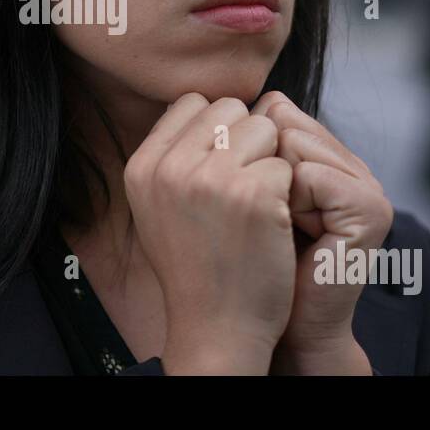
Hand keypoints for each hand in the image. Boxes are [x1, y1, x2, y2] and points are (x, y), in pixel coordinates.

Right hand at [124, 92, 297, 373]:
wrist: (216, 327)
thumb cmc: (196, 266)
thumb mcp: (159, 207)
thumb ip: (172, 157)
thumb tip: (199, 104)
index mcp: (142, 167)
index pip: (192, 102)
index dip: (218, 128)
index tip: (225, 166)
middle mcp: (169, 167)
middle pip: (229, 108)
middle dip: (247, 141)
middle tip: (245, 189)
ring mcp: (210, 178)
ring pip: (262, 129)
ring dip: (269, 162)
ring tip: (256, 206)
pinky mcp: (252, 194)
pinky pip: (285, 164)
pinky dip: (288, 193)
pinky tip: (271, 224)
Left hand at [251, 92, 392, 374]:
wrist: (280, 324)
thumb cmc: (252, 261)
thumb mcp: (242, 192)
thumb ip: (242, 147)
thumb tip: (222, 100)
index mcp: (325, 156)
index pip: (276, 109)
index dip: (246, 151)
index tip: (246, 198)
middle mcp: (351, 164)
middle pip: (283, 120)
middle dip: (256, 167)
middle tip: (264, 216)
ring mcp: (367, 183)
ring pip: (293, 143)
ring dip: (270, 186)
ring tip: (281, 226)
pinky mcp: (370, 208)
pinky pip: (309, 175)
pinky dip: (290, 204)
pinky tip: (298, 233)